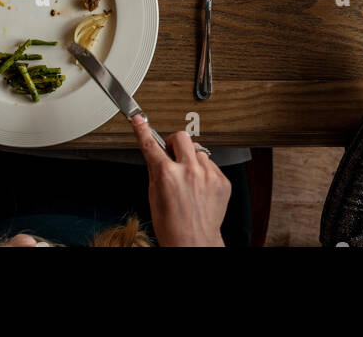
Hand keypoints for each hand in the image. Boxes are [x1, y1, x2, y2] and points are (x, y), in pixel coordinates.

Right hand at [131, 116, 228, 246]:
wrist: (194, 243)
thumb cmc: (172, 226)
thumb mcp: (154, 198)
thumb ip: (156, 172)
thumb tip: (156, 156)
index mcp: (167, 175)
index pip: (152, 145)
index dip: (143, 130)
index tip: (140, 119)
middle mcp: (189, 171)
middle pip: (181, 137)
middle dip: (175, 143)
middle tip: (173, 155)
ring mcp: (208, 174)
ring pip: (199, 151)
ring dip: (192, 159)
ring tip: (189, 180)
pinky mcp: (222, 180)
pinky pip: (212, 165)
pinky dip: (205, 172)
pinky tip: (201, 188)